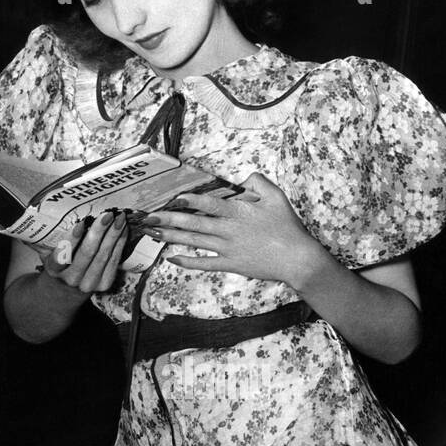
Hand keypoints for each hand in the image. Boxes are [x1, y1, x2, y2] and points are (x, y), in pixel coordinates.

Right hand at [40, 210, 127, 294]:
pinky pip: (114, 261)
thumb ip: (53, 238)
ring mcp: (89, 283)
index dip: (71, 240)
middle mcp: (71, 279)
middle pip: (87, 253)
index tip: (80, 223)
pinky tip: (123, 229)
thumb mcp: (49, 251)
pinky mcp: (104, 284)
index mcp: (54, 269)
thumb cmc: (60, 261)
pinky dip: (120, 243)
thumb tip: (62, 214)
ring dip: (113, 235)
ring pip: (103, 256)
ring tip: (119, 218)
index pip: (61, 256)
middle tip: (107, 215)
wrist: (69, 286)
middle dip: (98, 232)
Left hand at [144, 173, 322, 286]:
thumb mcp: (277, 197)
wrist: (297, 259)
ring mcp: (228, 249)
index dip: (190, 200)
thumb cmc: (287, 227)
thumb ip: (258, 182)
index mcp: (239, 212)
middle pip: (194, 224)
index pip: (209, 204)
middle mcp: (229, 230)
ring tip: (153, 233)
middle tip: (148, 217)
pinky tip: (172, 258)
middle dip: (169, 219)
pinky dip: (188, 262)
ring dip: (172, 237)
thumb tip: (242, 180)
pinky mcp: (231, 264)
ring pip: (195, 242)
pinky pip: (205, 263)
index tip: (172, 197)